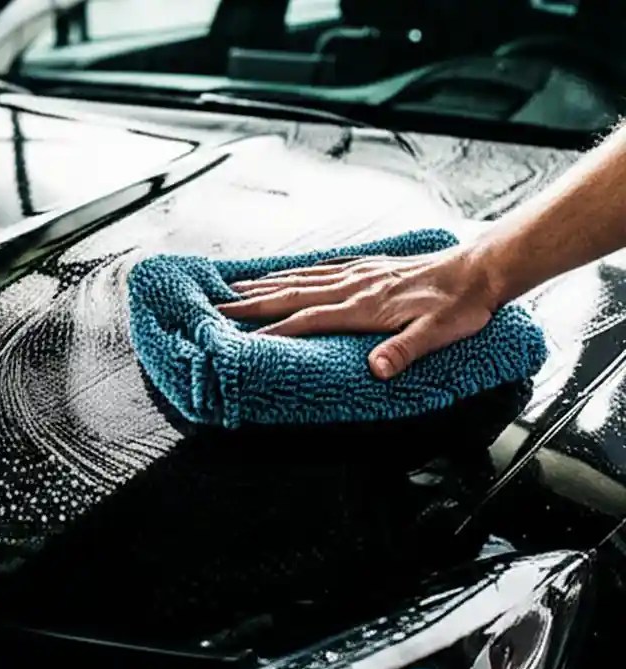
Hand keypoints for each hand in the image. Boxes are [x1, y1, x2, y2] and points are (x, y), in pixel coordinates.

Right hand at [215, 247, 502, 378]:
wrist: (481, 269)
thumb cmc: (461, 304)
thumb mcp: (440, 334)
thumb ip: (406, 351)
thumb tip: (376, 369)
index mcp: (366, 306)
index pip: (309, 319)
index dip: (274, 330)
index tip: (242, 338)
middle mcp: (355, 287)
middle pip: (292, 294)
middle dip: (251, 302)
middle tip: (217, 306)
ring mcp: (359, 274)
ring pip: (300, 279)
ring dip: (264, 285)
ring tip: (234, 287)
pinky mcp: (367, 268)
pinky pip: (320, 269)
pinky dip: (294, 272)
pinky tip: (283, 274)